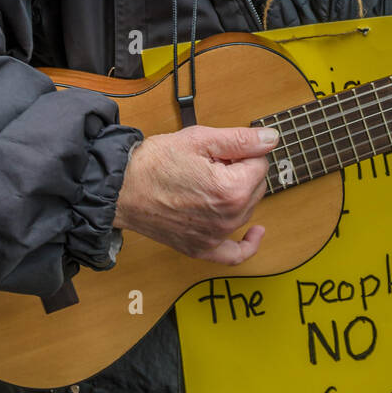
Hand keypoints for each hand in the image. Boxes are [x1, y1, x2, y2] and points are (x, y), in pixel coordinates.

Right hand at [114, 123, 278, 265]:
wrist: (121, 189)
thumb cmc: (154, 163)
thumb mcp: (200, 139)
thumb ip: (241, 139)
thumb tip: (271, 138)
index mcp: (232, 189)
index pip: (260, 162)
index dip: (242, 151)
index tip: (220, 150)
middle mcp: (229, 218)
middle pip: (256, 186)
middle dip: (241, 171)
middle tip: (210, 163)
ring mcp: (216, 236)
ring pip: (247, 209)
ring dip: (237, 194)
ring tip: (205, 181)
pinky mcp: (203, 248)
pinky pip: (235, 254)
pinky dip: (248, 244)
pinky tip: (256, 232)